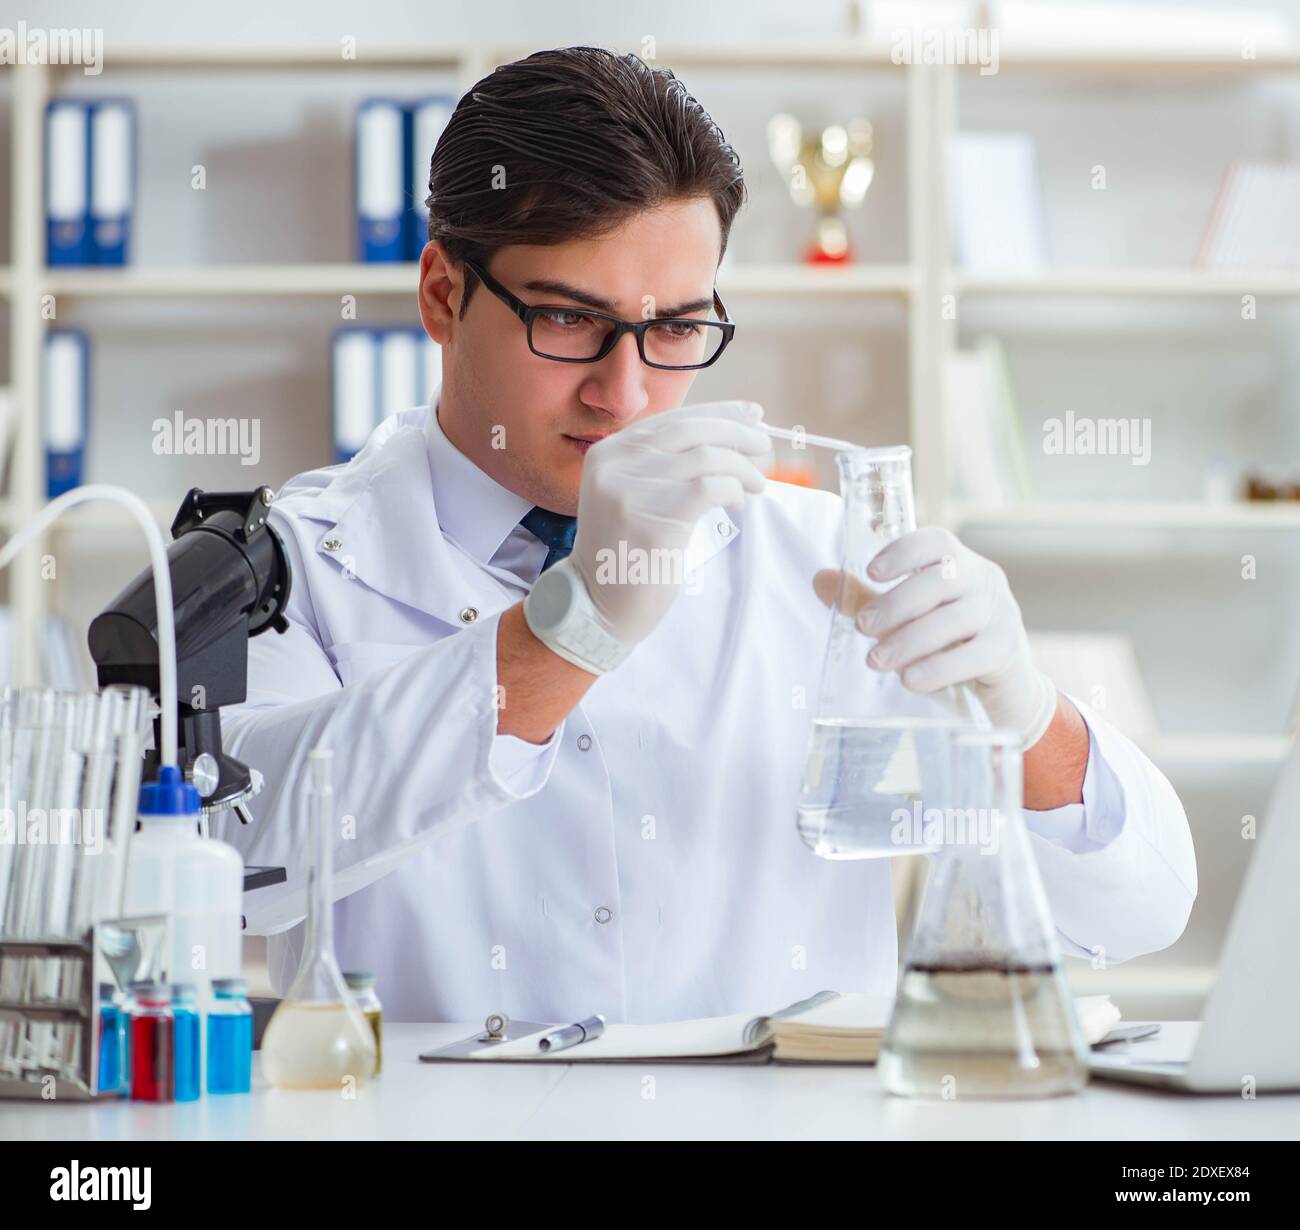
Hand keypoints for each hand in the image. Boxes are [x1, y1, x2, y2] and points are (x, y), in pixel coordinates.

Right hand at [570, 401, 772, 645]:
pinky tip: (738, 502)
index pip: (673, 419)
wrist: (597, 606)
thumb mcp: (632, 495)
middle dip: (737, 433)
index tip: (753, 415)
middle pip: (691, 431)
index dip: (719, 413)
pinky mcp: (655, 520)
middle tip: (765, 447)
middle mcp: (616, 464)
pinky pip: (711, 487)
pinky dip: (734, 490)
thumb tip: (733, 425)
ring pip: (707, 457)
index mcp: (608, 453)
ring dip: (743, 467)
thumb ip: (664, 464)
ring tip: (757, 484)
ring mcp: (632, 490)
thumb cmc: (626, 552)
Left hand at [814, 527, 1057, 747]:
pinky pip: (975, 656)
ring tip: (876, 661)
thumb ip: (868, 599)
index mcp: (959, 565)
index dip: (904, 552)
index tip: (871, 572)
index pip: (937, 542)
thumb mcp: (911, 619)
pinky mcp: (1007, 652)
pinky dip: (939, 668)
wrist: (1006, 690)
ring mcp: (1001, 615)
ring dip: (910, 640)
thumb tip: (820, 579)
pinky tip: (910, 680)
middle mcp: (984, 582)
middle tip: (863, 628)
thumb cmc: (950, 644)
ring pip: (955, 619)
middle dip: (897, 603)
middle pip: (942, 579)